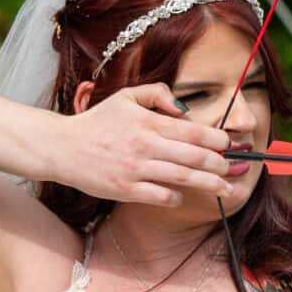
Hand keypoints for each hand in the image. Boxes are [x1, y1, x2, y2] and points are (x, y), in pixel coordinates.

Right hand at [54, 85, 231, 205]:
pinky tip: (183, 195)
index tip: (227, 144)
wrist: (61, 147)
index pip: (192, 131)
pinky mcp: (125, 189)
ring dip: (208, 183)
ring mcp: (135, 169)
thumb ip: (158, 94)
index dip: (216, 139)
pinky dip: (176, 197)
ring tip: (225, 187)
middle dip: (219, 164)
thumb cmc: (97, 122)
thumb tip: (185, 108)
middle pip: (193, 156)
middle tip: (230, 168)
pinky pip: (160, 196)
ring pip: (182, 178)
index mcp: (147, 122)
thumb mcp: (126, 97)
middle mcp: (144, 145)